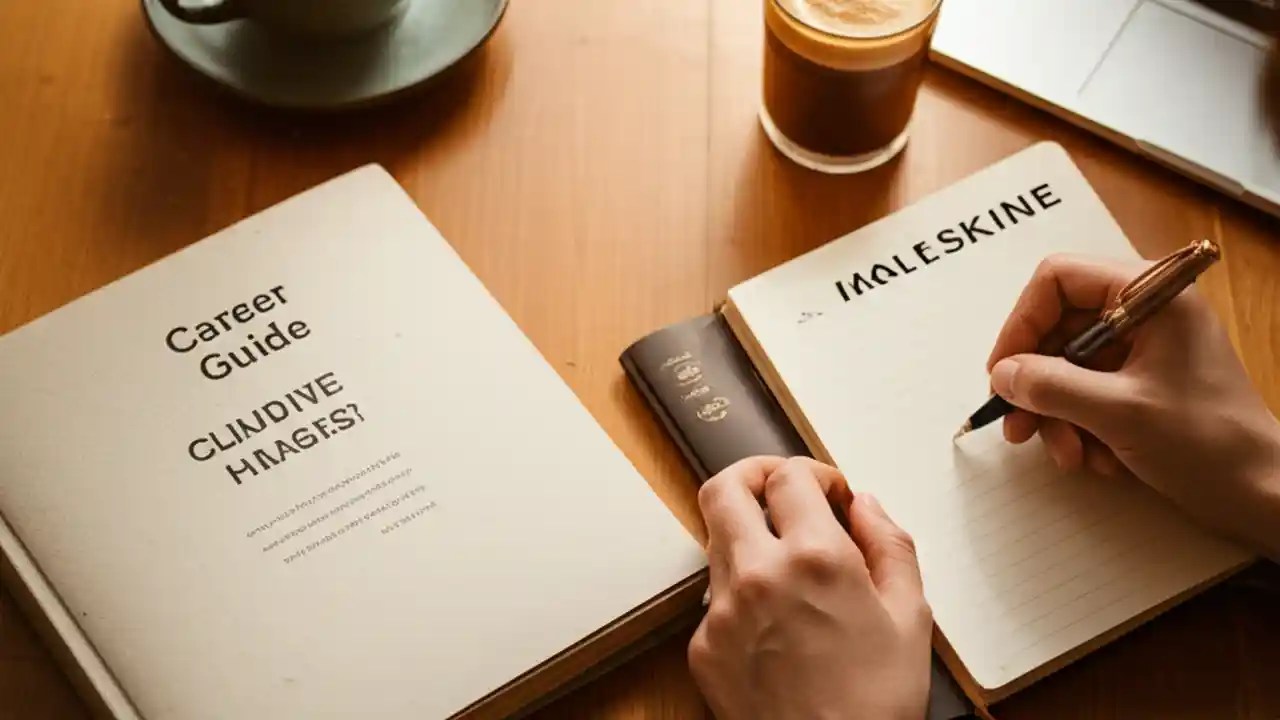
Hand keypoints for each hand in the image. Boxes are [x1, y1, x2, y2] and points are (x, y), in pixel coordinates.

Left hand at [688, 456, 931, 719]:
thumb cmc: (875, 704)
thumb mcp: (911, 617)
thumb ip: (889, 544)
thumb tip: (865, 506)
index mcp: (814, 558)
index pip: (789, 475)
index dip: (813, 474)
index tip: (830, 493)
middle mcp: (757, 575)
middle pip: (724, 487)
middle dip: (753, 475)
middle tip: (780, 488)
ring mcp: (721, 611)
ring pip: (716, 540)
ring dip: (747, 534)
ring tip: (786, 562)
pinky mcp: (702, 645)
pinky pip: (714, 597)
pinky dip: (741, 592)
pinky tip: (775, 620)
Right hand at [986, 254, 1279, 558]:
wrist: (1262, 494)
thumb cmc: (1208, 444)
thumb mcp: (1117, 412)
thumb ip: (1051, 386)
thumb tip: (1002, 374)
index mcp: (1150, 294)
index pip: (1059, 280)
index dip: (1022, 323)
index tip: (1003, 372)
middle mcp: (1146, 312)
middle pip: (1058, 329)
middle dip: (1038, 384)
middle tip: (1019, 427)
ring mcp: (1146, 348)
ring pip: (1068, 367)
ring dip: (1058, 415)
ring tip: (1069, 455)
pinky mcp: (1143, 382)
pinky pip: (1088, 392)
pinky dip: (1081, 426)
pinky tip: (1097, 458)